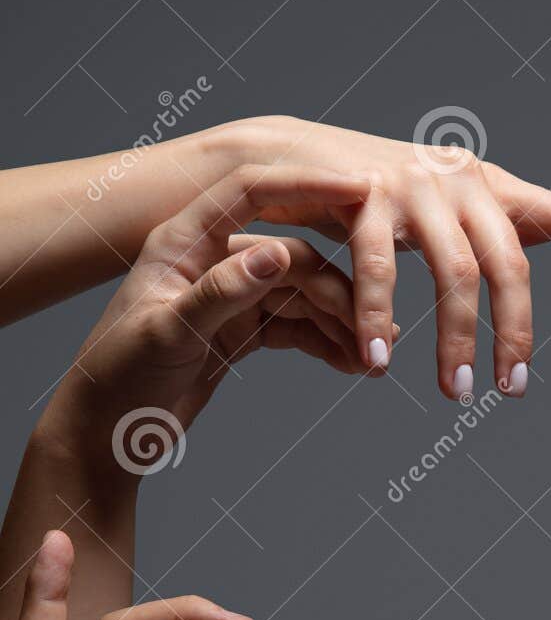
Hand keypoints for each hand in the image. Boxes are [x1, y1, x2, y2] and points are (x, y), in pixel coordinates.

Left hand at [54, 165, 373, 457]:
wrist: (103, 433)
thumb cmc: (116, 378)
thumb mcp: (167, 334)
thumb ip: (222, 292)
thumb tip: (278, 253)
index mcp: (185, 241)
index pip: (253, 193)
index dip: (307, 186)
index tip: (361, 190)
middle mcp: (212, 260)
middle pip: (294, 258)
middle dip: (341, 293)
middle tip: (379, 331)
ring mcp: (230, 296)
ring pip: (304, 296)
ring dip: (342, 324)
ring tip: (375, 359)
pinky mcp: (242, 331)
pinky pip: (297, 328)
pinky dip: (327, 344)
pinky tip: (354, 364)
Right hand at [235, 116, 550, 392]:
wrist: (287, 154)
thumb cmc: (368, 198)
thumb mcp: (435, 211)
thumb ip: (474, 235)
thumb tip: (506, 282)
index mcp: (489, 185)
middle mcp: (462, 179)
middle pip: (510, 263)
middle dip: (515, 332)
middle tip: (514, 388)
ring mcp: (415, 185)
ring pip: (453, 274)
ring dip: (456, 340)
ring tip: (457, 394)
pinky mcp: (365, 196)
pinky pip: (381, 270)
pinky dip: (381, 320)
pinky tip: (380, 361)